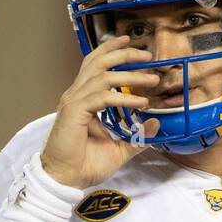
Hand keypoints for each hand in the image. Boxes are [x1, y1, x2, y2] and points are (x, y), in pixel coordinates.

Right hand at [41, 34, 161, 187]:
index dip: (110, 51)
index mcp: (83, 99)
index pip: (94, 65)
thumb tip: (155, 124)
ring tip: (152, 78)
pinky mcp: (75, 112)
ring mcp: (74, 102)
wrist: (65, 180)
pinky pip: (102, 98)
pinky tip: (141, 102)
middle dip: (123, 54)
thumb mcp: (118, 149)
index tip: (129, 42)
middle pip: (98, 62)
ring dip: (130, 75)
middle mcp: (76, 96)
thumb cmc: (85, 165)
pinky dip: (123, 98)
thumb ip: (136, 136)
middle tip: (147, 54)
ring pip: (102, 76)